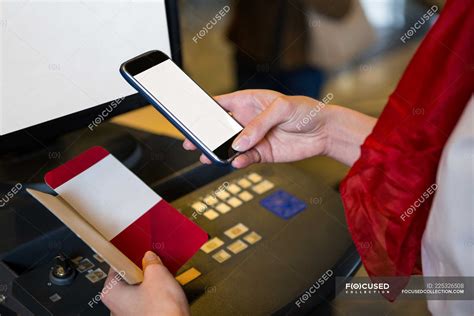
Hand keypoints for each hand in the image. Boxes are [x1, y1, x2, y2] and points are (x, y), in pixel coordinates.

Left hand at [101, 251, 189, 315]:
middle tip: (154, 264)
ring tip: (162, 278)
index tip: (137, 249)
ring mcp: (129, 315)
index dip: (130, 255)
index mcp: (111, 293)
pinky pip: (146, 302)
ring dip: (150, 284)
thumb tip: (150, 257)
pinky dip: (155, 296)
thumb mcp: (158, 275)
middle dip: (142, 270)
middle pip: (128, 278)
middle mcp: (115, 307)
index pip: (116, 265)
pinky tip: (165, 292)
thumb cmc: (162, 312)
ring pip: (138, 291)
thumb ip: (151, 261)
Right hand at [183, 89, 331, 167]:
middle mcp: (246, 120)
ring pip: (229, 146)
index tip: (190, 117)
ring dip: (218, 152)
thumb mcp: (282, 108)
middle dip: (206, 135)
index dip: (204, 110)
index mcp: (247, 101)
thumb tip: (240, 141)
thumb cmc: (305, 111)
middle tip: (192, 142)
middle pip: (219, 128)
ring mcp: (252, 139)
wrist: (323, 132)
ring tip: (208, 157)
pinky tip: (235, 162)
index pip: (220, 104)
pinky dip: (238, 162)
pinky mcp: (260, 154)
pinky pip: (244, 159)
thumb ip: (259, 124)